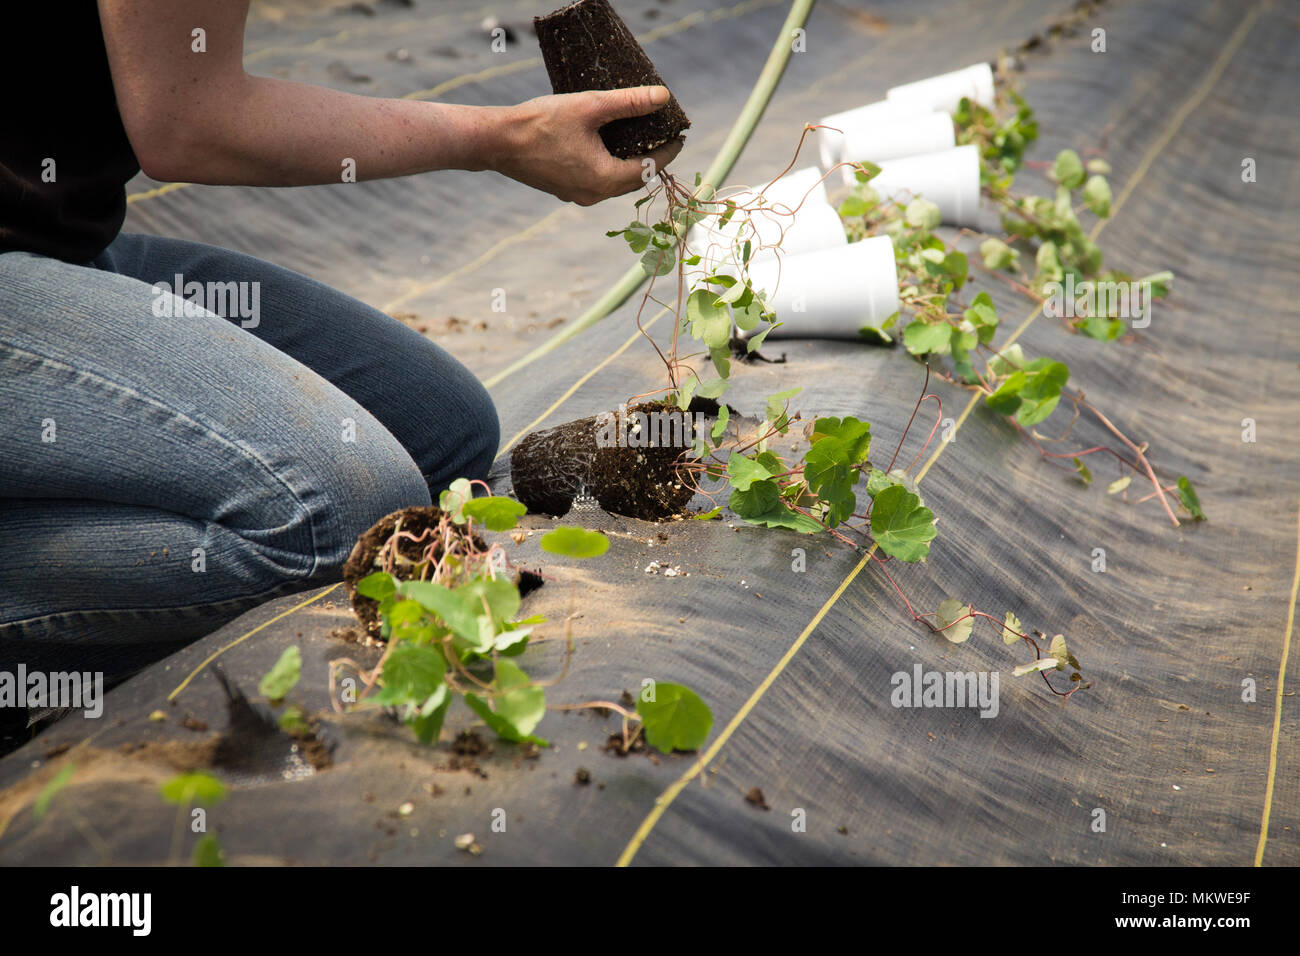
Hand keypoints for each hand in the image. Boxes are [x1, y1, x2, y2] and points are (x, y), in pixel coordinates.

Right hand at [494, 86, 684, 204]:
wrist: (497, 141)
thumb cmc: (540, 123)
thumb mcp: (589, 107)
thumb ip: (628, 103)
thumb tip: (662, 97)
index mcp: (604, 180)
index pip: (649, 168)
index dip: (668, 150)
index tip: (678, 134)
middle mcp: (593, 195)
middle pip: (634, 179)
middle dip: (650, 157)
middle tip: (662, 135)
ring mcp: (577, 196)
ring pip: (615, 182)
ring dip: (629, 163)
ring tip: (638, 139)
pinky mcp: (564, 191)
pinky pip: (597, 181)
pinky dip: (609, 166)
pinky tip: (607, 146)